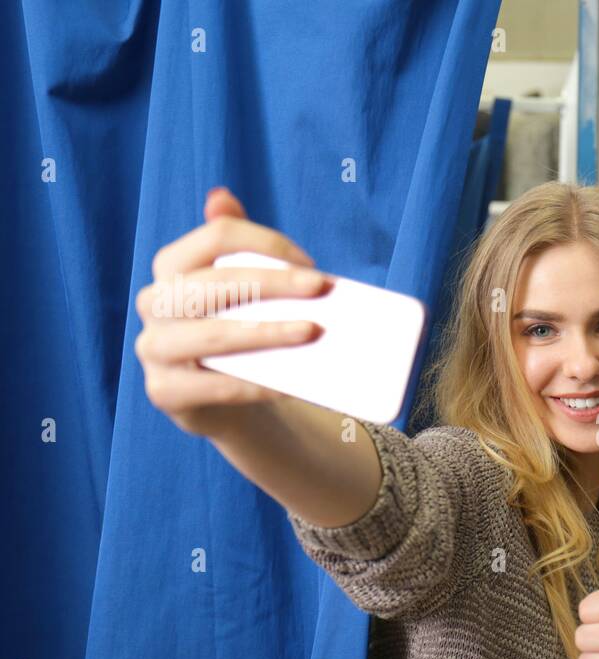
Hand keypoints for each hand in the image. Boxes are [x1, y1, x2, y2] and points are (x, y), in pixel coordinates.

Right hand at [134, 186, 330, 437]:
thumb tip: (221, 195)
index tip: (312, 266)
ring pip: (214, 335)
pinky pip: (215, 386)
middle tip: (323, 289)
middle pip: (217, 283)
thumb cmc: (239, 330)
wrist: (224, 401)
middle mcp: (154, 302)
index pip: (217, 236)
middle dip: (275, 283)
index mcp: (172, 266)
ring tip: (312, 332)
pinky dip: (257, 384)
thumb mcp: (241, 289)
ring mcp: (153, 348)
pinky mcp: (164, 392)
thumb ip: (238, 247)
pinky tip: (292, 382)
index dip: (268, 244)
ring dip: (269, 333)